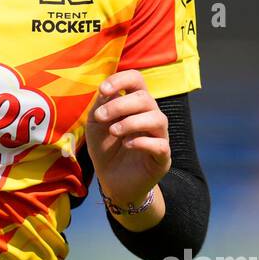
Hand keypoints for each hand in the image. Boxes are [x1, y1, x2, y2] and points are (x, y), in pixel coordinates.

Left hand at [84, 69, 171, 207]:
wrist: (112, 180)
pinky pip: (160, 144)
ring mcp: (159, 136)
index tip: (102, 90)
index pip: (137, 79)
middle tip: (101, 117)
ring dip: (131, 122)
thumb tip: (106, 91)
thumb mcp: (96, 124)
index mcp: (135, 103)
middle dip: (120, 105)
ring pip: (156, 118)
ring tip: (113, 131)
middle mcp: (151, 115)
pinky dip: (142, 142)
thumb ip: (100, 106)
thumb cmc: (105, 148)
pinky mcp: (162, 157)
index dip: (121, 80)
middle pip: (145, 98)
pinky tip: (127, 144)